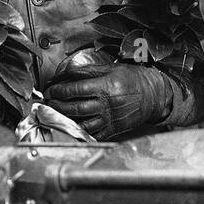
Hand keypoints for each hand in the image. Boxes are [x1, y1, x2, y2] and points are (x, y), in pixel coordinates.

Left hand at [44, 63, 174, 139]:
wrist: (154, 96)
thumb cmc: (134, 79)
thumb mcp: (113, 69)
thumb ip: (90, 72)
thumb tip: (68, 74)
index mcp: (107, 87)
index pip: (76, 90)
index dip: (60, 90)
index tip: (51, 90)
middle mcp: (108, 104)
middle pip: (76, 108)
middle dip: (57, 106)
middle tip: (49, 102)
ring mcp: (111, 119)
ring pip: (82, 123)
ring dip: (65, 119)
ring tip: (55, 114)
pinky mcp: (114, 129)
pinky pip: (94, 134)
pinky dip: (80, 132)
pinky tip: (71, 126)